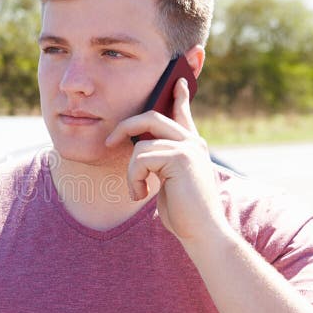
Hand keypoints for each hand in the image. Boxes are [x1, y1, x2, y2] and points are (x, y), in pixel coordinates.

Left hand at [105, 78, 225, 240]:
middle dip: (125, 126)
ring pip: (140, 146)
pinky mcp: (180, 157)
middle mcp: (192, 142)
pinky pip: (140, 158)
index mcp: (191, 146)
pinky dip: (134, 179)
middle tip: (110, 142)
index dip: (179, 96)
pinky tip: (141, 195)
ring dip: (131, 172)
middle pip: (151, 118)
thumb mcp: (170, 182)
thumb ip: (161, 161)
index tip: (177, 80)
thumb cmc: (184, 213)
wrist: (202, 232)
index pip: (183, 113)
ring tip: (137, 191)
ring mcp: (188, 147)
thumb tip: (142, 147)